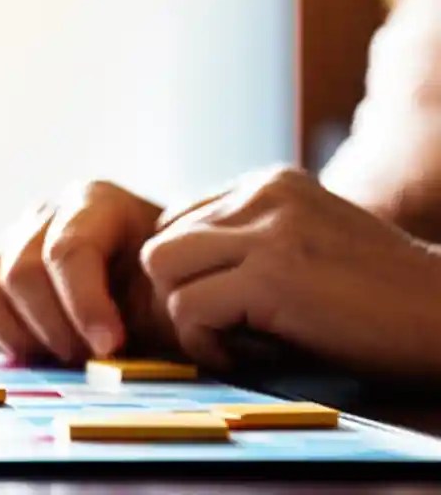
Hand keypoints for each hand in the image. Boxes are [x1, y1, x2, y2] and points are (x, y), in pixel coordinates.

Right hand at [0, 181, 168, 363]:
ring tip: (62, 359)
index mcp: (95, 202)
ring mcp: (10, 240)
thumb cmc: (169, 287)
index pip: (69, 251)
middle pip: (21, 272)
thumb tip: (110, 346)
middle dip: (55, 328)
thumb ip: (151, 309)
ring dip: (20, 336)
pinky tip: (35, 354)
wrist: (160, 284)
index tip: (110, 348)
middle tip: (90, 360)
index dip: (85, 306)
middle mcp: (45, 213)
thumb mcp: (174, 291)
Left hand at [142, 166, 440, 377]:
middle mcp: (263, 193)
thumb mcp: (306, 245)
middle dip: (181, 294)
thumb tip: (168, 274)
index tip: (231, 307)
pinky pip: (187, 307)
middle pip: (160, 244)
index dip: (191, 273)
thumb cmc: (377, 299)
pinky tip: (254, 355)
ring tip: (242, 341)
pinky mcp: (270, 275)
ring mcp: (267, 230)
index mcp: (270, 184)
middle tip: (228, 329)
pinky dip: (206, 343)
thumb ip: (247, 243)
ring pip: (162, 268)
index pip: (177, 220)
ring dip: (189, 317)